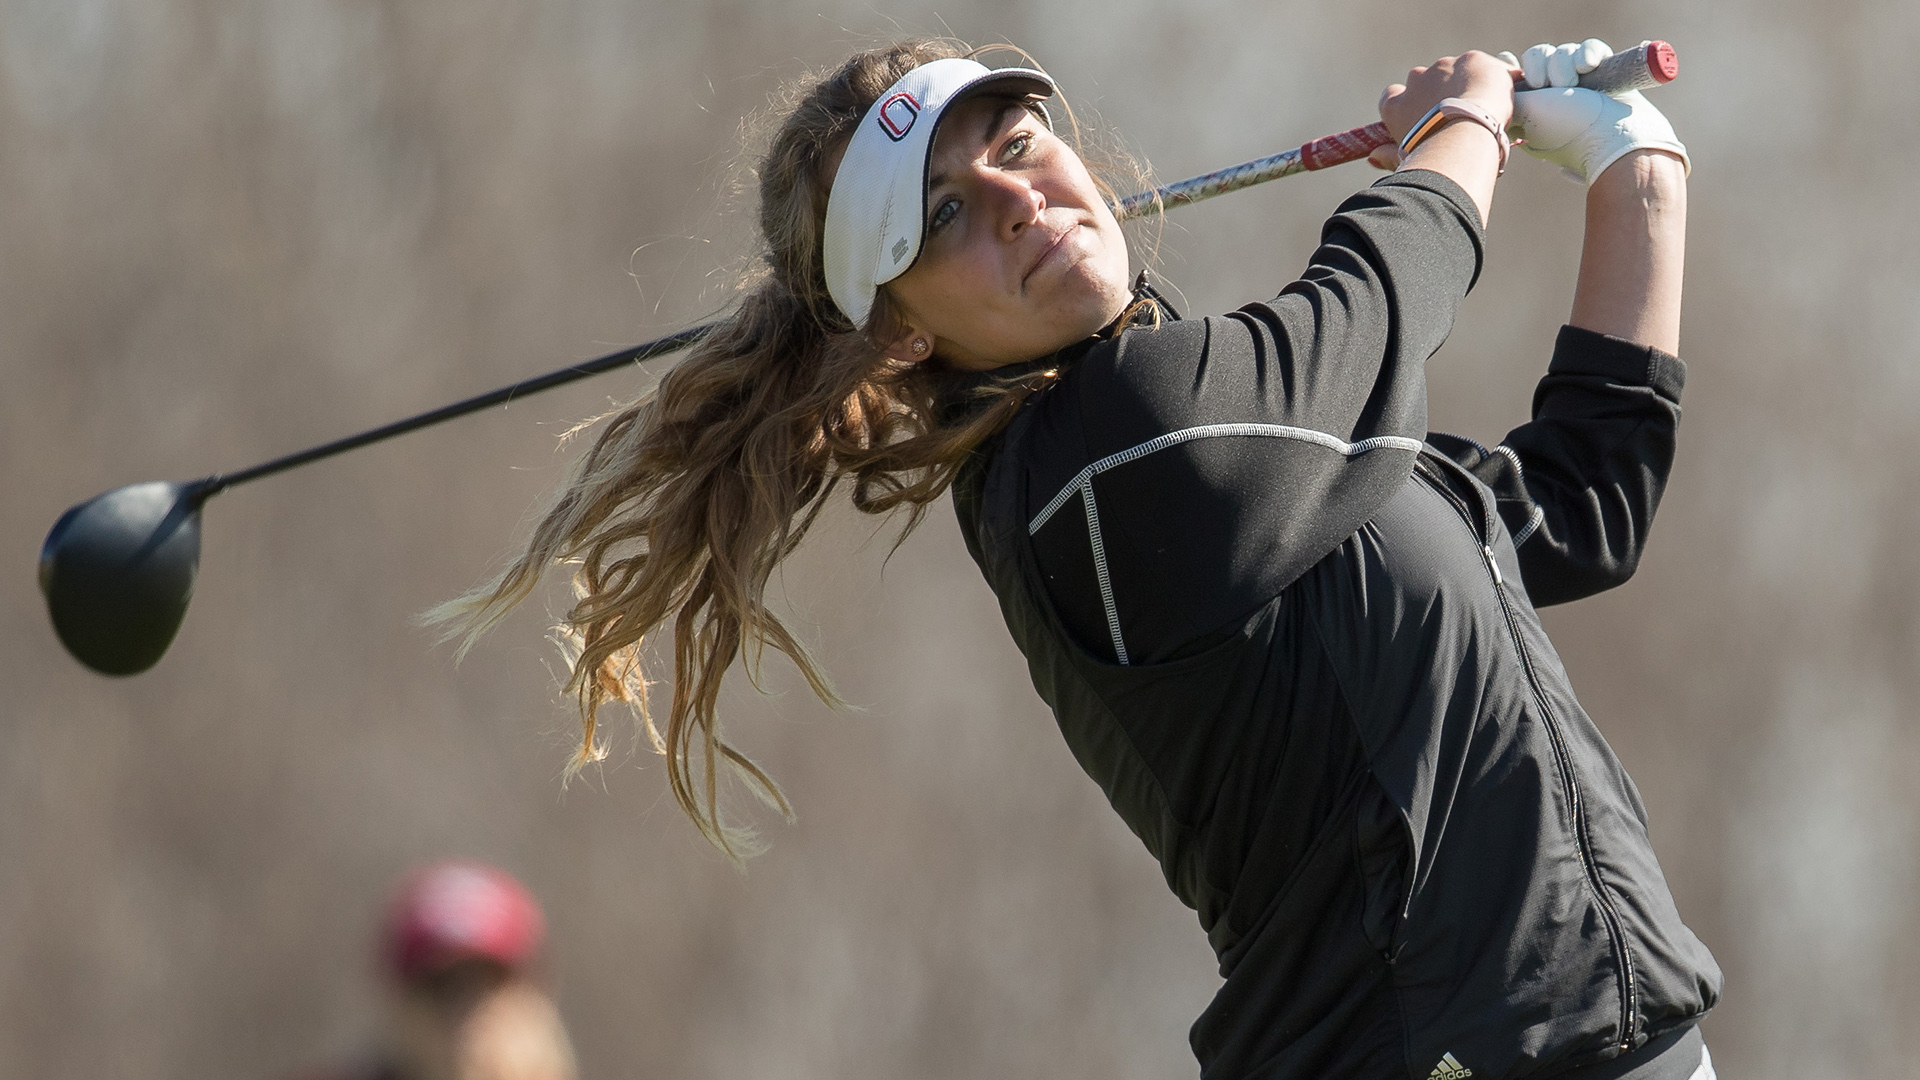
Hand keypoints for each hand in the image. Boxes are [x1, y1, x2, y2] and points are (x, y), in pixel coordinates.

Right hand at [1377, 51, 1515, 144]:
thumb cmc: (1430, 153)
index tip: (1422, 115)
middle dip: (1440, 93)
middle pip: (1426, 81)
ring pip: (1457, 71)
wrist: (1464, 135)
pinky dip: (1493, 79)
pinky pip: (1486, 67)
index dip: (1408, 104)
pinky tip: (1503, 97)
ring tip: (1482, 109)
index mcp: (1395, 103)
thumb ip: (1388, 155)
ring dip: (1466, 84)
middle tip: (1457, 115)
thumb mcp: (1406, 158)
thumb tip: (1372, 157)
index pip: (1392, 95)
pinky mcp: (1472, 59)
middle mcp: (1415, 79)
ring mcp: (1444, 66)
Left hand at [1505, 39, 1689, 184]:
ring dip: (1566, 63)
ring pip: (1563, 52)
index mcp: (1530, 111)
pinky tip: (1589, 66)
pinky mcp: (1604, 75)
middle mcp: (1554, 98)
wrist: (1620, 139)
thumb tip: (1501, 80)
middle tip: (1556, 87)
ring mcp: (1580, 87)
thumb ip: (1509, 93)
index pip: (1514, 78)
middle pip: (1538, 59)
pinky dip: (1588, 53)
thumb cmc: (1570, 128)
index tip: (1510, 61)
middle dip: (1545, 67)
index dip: (1512, 68)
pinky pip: (1589, 50)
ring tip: (1575, 83)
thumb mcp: (1527, 113)